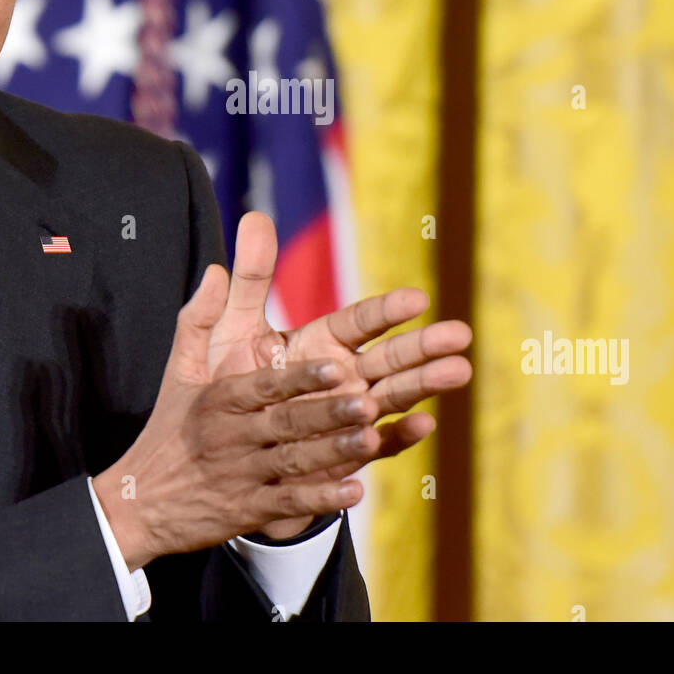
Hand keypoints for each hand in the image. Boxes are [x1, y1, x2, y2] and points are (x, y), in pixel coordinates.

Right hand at [92, 263, 380, 570]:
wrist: (139, 504)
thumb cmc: (168, 428)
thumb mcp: (178, 373)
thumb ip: (199, 319)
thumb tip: (215, 269)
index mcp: (218, 401)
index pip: (263, 386)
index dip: (298, 378)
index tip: (334, 367)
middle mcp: (231, 437)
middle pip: (284, 424)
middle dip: (325, 413)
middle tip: (366, 401)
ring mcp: (241, 476)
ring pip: (292, 463)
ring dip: (333, 453)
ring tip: (371, 439)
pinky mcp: (247, 511)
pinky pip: (288, 504)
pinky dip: (320, 499)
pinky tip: (355, 490)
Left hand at [207, 213, 472, 538]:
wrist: (213, 455)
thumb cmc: (223, 386)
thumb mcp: (228, 330)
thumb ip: (247, 279)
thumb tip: (253, 217)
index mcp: (319, 343)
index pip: (360, 322)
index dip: (387, 310)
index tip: (416, 299)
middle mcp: (342, 376)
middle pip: (389, 357)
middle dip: (424, 346)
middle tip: (460, 335)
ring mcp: (348, 417)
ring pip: (394, 396)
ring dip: (426, 384)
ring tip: (459, 370)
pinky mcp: (345, 456)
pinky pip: (379, 446)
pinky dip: (401, 436)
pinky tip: (425, 424)